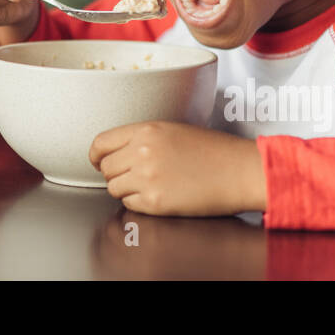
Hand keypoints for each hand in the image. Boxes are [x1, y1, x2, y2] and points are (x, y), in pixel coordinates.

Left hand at [89, 121, 267, 216]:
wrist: (239, 171)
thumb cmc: (213, 151)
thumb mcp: (173, 130)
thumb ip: (142, 138)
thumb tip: (116, 151)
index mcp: (146, 130)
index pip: (100, 143)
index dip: (95, 155)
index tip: (97, 161)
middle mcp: (142, 152)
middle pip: (105, 168)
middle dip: (114, 173)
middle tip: (132, 175)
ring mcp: (147, 178)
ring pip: (113, 188)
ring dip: (125, 189)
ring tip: (149, 185)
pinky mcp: (155, 202)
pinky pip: (130, 204)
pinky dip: (138, 203)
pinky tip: (159, 195)